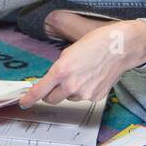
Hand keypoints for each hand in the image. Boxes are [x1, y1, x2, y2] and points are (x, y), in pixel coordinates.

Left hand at [19, 20, 145, 107]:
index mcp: (61, 70)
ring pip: (68, 97)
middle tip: (54, 85)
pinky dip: (83, 90)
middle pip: (51, 99)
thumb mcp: (69, 51)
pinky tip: (91, 77)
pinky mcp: (96, 97)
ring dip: (68, 90)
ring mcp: (84, 93)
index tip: (24, 102)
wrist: (120, 48)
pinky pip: (83, 97)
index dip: (29, 98)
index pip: (40, 90)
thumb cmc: (96, 43)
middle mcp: (71, 85)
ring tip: (82, 73)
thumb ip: (59, 68)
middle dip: (49, 93)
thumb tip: (52, 80)